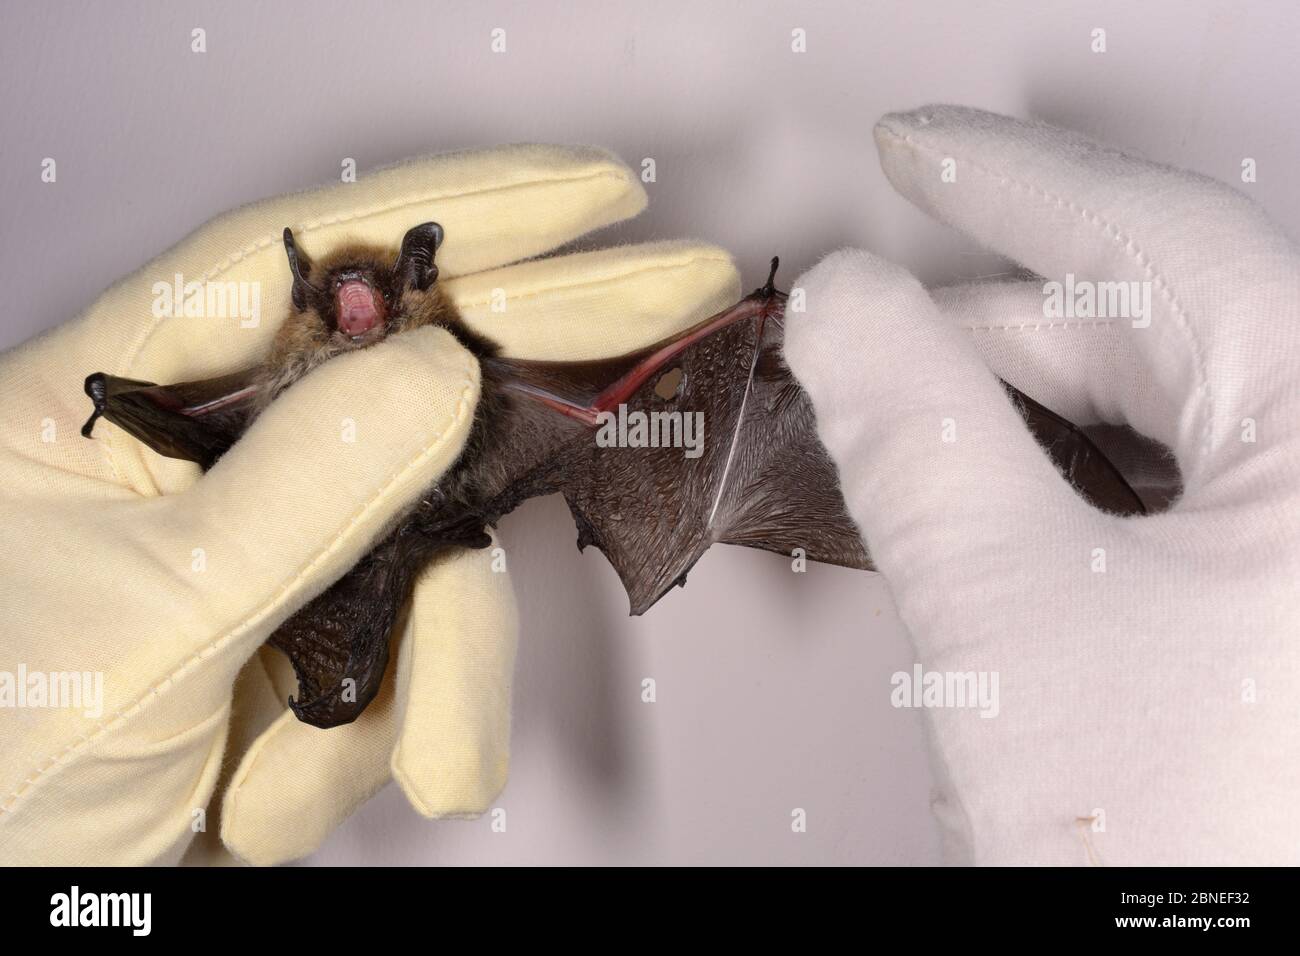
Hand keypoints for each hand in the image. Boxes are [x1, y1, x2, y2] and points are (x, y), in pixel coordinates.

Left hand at [0, 145, 738, 864]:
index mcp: (115, 406)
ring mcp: (274, 562)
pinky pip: (408, 669)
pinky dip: (367, 749)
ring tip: (327, 773)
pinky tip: (255, 804)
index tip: (596, 196)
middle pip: (410, 381)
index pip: (304, 259)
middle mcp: (210, 466)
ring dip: (419, 680)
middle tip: (679, 292)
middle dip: (545, 350)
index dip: (460, 211)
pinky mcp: (315, 651)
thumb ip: (303, 487)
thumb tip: (442, 369)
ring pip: (435, 563)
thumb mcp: (145, 618)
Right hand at [785, 106, 1299, 863]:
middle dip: (995, 321)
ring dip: (1026, 404)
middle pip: (1162, 335)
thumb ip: (917, 434)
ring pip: (1167, 419)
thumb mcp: (1014, 615)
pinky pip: (1183, 494)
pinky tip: (1009, 492)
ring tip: (922, 407)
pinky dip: (1074, 477)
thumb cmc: (1191, 855)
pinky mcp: (1298, 612)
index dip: (1012, 182)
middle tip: (874, 322)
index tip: (915, 149)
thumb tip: (849, 309)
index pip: (1165, 248)